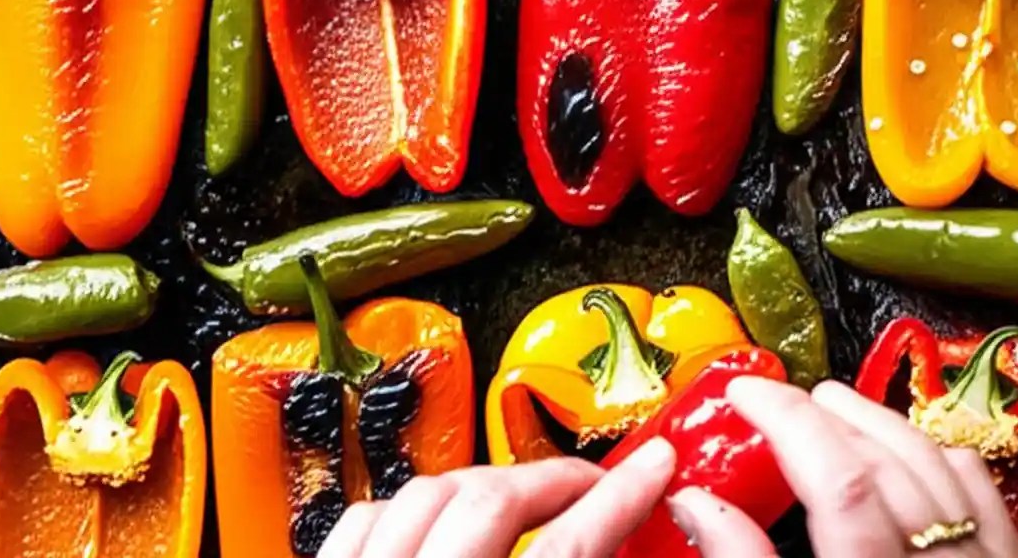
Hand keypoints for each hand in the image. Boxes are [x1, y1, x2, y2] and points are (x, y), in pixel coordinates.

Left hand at [318, 437, 675, 557]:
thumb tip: (617, 540)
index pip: (565, 552)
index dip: (619, 499)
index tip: (653, 468)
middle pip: (490, 504)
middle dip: (554, 479)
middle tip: (597, 484)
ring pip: (425, 495)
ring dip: (485, 483)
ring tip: (525, 494)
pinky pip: (364, 519)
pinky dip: (410, 504)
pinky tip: (440, 513)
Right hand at [665, 379, 1017, 557]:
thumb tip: (695, 504)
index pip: (837, 477)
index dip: (785, 420)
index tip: (745, 395)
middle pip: (886, 458)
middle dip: (822, 412)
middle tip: (774, 400)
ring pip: (937, 461)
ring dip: (876, 421)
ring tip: (830, 408)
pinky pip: (983, 490)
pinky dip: (936, 453)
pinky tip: (908, 451)